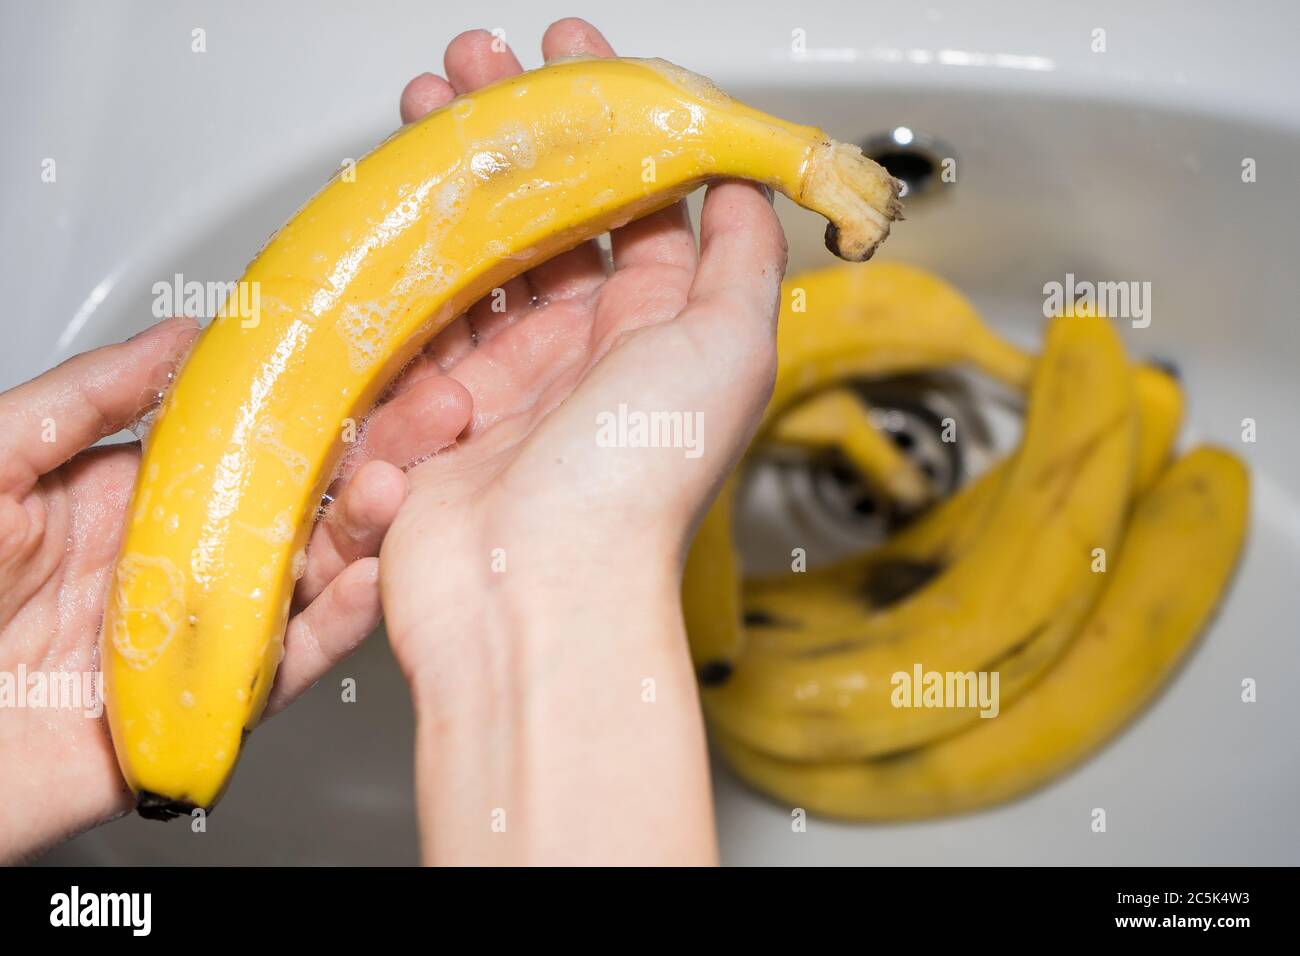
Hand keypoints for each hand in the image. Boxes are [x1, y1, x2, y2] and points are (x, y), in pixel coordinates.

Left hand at [0, 313, 470, 861]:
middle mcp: (180, 565)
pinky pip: (281, 668)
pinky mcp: (202, 708)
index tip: (377, 367)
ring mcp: (196, 635)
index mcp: (136, 501)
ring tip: (401, 487)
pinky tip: (364, 583)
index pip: (251, 446)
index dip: (318, 407)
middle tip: (437, 414)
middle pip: (300, 509)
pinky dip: (331, 629)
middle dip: (376, 456)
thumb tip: (178, 340)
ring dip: (363, 534)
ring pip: (305, 582)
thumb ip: (86, 399)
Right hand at [379, 19, 787, 863]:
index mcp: (654, 334)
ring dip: (443, 183)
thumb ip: (742, 259)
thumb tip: (750, 186)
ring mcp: (503, 383)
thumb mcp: (728, 349)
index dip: (602, 126)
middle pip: (539, 220)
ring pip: (470, 258)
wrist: (536, 595)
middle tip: (470, 68)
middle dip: (506, 137)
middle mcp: (580, 355)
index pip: (631, 204)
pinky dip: (405, 281)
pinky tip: (392, 222)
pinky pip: (414, 330)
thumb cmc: (638, 483)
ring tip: (416, 113)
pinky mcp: (433, 414)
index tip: (570, 59)